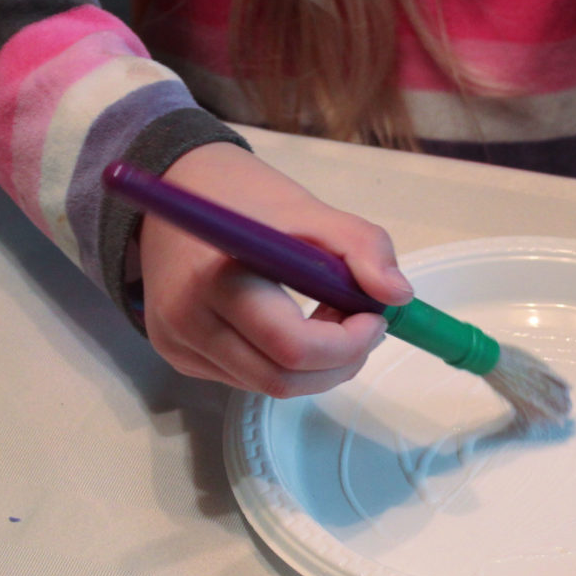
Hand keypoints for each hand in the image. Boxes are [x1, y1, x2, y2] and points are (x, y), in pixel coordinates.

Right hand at [138, 143, 413, 396]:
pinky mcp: (180, 357)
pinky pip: (249, 379)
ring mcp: (180, 345)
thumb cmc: (247, 199)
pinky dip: (286, 363)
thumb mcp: (313, 210)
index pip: (292, 347)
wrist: (178, 189)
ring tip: (327, 317)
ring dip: (316, 365)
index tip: (373, 317)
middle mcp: (188, 321)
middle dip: (338, 362)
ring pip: (269, 387)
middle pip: (282, 381)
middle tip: (360, 325)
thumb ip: (364, 247)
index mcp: (216, 279)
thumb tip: (398, 296)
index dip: (347, 344)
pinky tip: (293, 324)